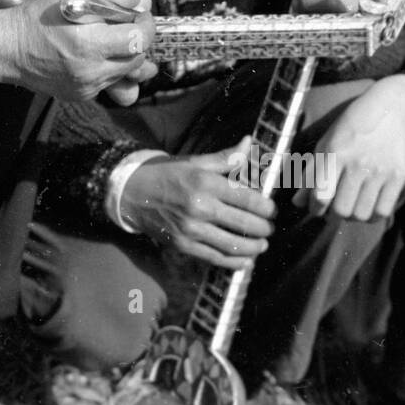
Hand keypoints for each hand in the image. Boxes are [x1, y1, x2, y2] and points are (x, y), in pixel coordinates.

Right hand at [0, 0, 156, 102]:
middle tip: (127, 25)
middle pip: (137, 58)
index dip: (145, 24)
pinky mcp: (82, 95)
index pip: (138, 39)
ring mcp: (87, 87)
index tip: (137, 15)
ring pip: (127, 72)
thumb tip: (136, 2)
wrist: (10, 49)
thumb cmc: (39, 13)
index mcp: (88, 43)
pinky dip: (110, 67)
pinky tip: (95, 53)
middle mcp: (90, 70)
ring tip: (111, 38)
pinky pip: (110, 82)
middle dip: (139, 40)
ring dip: (126, 54)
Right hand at [121, 138, 274, 266]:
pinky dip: (235, 262)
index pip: (248, 199)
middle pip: (245, 223)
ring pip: (234, 245)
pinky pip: (216, 258)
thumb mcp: (195, 162)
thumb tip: (249, 142)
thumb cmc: (167, 175)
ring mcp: (191, 229)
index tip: (272, 210)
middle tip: (269, 228)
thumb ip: (225, 158)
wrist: (132, 194)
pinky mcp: (184, 245)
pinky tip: (246, 260)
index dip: (267, 207)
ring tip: (262, 245)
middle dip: (264, 228)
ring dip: (254, 247)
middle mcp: (200, 207)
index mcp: (205, 183)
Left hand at [296, 75, 404, 219]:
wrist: (389, 111)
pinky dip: (373, 216)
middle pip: (341, 210)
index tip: (316, 208)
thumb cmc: (350, 128)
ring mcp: (379, 171)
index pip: (320, 196)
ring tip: (351, 207)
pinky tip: (367, 206)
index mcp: (335, 153)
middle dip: (333, 215)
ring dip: (353, 217)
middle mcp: (357, 163)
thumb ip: (310, 174)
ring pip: (361, 215)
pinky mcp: (398, 177)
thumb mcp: (325, 144)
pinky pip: (383, 212)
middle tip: (333, 209)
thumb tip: (298, 203)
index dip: (314, 209)